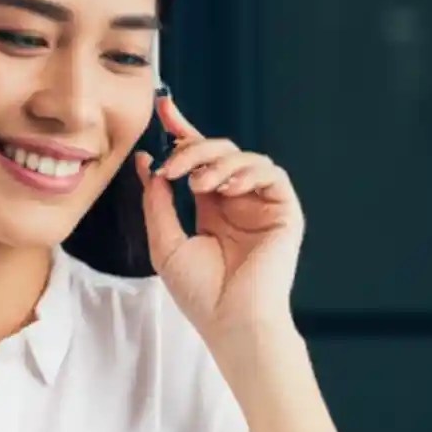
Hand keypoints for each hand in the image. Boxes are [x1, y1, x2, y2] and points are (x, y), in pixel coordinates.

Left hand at [133, 95, 304, 341]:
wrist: (231, 322)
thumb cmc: (200, 294)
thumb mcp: (165, 242)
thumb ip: (157, 200)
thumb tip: (147, 161)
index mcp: (212, 209)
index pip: (198, 161)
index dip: (182, 131)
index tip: (163, 108)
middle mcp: (237, 202)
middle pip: (218, 152)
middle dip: (192, 148)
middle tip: (173, 165)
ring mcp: (261, 205)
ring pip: (243, 157)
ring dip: (216, 162)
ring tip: (198, 185)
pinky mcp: (284, 211)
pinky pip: (271, 173)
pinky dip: (247, 171)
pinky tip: (226, 187)